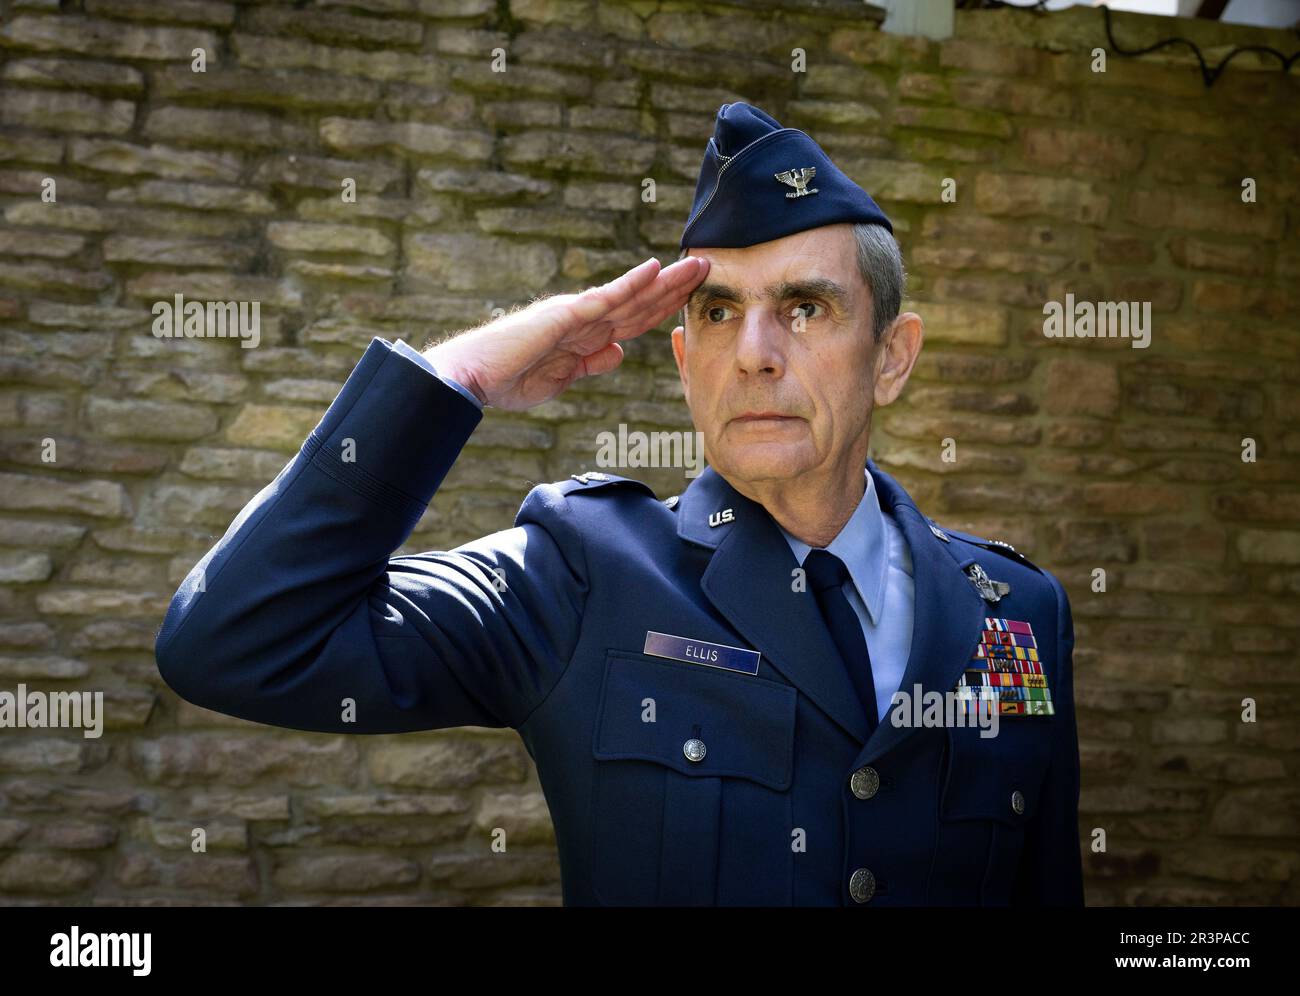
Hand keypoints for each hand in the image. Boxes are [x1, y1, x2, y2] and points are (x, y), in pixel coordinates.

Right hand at [425, 255, 708, 410]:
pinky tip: (654, 270)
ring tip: (696, 264)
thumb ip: (591, 363)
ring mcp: (574, 313)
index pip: (634, 318)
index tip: (692, 294)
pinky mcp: (563, 315)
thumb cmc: (508, 379)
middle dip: (675, 286)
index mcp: (584, 333)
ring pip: (631, 295)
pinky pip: (604, 298)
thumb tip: (619, 353)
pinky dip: (630, 284)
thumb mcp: (562, 378)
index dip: (664, 305)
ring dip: (666, 280)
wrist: (472, 379)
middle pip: (640, 301)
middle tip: (708, 265)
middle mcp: (583, 316)